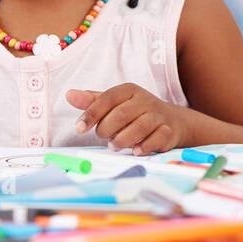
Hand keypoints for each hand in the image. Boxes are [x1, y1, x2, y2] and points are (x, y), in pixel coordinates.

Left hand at [66, 83, 190, 153]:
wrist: (172, 121)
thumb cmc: (136, 112)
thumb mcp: (115, 103)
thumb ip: (92, 101)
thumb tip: (69, 95)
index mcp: (129, 90)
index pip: (107, 98)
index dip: (91, 113)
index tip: (79, 128)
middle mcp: (144, 100)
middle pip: (121, 114)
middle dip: (107, 129)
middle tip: (104, 137)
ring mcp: (158, 116)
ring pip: (139, 127)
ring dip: (122, 140)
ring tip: (115, 145)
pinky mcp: (168, 131)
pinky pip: (156, 138)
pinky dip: (144, 146)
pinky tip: (135, 151)